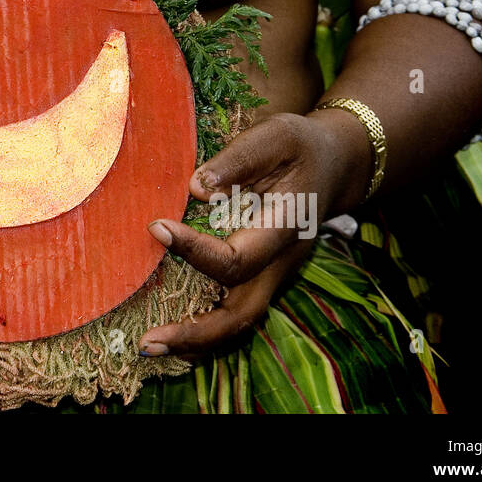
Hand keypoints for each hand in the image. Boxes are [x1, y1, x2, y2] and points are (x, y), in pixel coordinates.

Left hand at [138, 111, 370, 355]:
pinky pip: (233, 311)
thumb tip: (196, 189)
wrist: (334, 162)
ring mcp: (273, 274)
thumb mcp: (277, 136)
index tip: (156, 227)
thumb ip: (240, 159)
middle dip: (196, 333)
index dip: (195, 250)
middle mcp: (280, 262)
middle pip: (242, 314)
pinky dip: (203, 327)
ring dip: (196, 340)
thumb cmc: (300, 146)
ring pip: (239, 322)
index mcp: (285, 229)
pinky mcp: (261, 274)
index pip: (238, 258)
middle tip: (146, 341)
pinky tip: (171, 331)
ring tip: (149, 346)